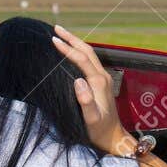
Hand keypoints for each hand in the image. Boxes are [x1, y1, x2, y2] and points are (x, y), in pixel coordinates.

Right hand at [52, 24, 133, 155]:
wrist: (113, 138)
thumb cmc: (100, 132)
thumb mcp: (91, 119)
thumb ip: (86, 101)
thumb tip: (77, 80)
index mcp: (98, 81)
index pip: (81, 59)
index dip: (67, 48)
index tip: (53, 39)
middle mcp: (102, 76)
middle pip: (86, 50)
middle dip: (71, 38)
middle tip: (56, 28)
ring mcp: (103, 79)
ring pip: (89, 55)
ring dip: (75, 43)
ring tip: (62, 36)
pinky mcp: (101, 84)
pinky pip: (89, 62)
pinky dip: (79, 53)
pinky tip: (71, 54)